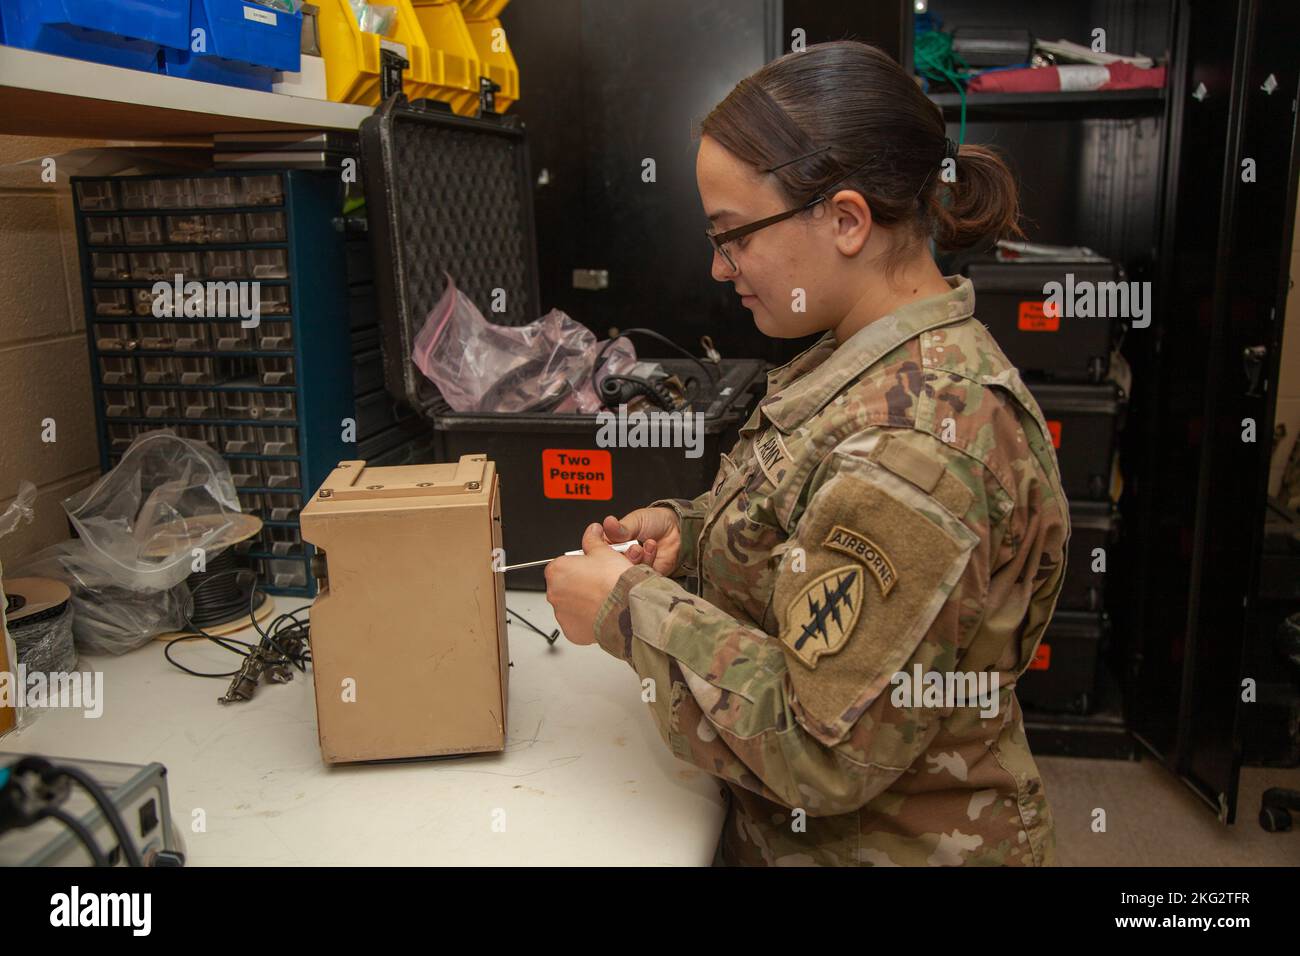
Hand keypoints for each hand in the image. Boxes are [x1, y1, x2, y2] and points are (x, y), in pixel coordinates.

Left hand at [544, 522, 641, 645]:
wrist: (626, 608)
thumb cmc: (615, 581)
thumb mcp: (605, 552)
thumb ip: (593, 540)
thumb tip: (592, 532)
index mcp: (557, 570)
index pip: (562, 564)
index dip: (579, 565)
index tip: (590, 568)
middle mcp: (554, 592)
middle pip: (565, 585)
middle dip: (580, 584)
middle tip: (599, 582)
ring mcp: (561, 614)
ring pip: (571, 605)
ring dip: (583, 602)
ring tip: (603, 598)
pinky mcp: (571, 631)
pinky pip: (577, 623)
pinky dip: (587, 619)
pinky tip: (601, 612)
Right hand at [601, 507, 680, 576]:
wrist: (678, 529)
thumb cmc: (655, 521)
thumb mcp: (636, 520)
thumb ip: (622, 527)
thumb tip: (608, 523)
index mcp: (612, 543)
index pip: (598, 552)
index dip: (602, 550)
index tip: (611, 543)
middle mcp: (620, 558)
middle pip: (611, 566)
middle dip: (622, 556)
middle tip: (632, 545)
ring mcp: (632, 568)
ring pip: (626, 572)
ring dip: (636, 557)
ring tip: (644, 544)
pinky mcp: (644, 576)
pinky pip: (641, 576)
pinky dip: (647, 561)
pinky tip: (651, 547)